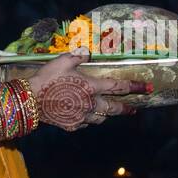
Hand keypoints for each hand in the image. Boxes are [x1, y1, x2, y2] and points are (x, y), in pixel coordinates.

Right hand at [27, 47, 149, 131]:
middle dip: (126, 108)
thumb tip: (88, 52)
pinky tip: (86, 115)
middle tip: (134, 109)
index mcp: (91, 86)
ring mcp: (81, 116)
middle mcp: (90, 103)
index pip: (118, 86)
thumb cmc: (47, 77)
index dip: (135, 86)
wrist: (30, 99)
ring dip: (107, 114)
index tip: (148, 88)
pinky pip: (86, 123)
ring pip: (101, 118)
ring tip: (108, 111)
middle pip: (114, 108)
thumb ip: (79, 56)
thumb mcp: (63, 60)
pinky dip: (88, 119)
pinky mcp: (72, 125)